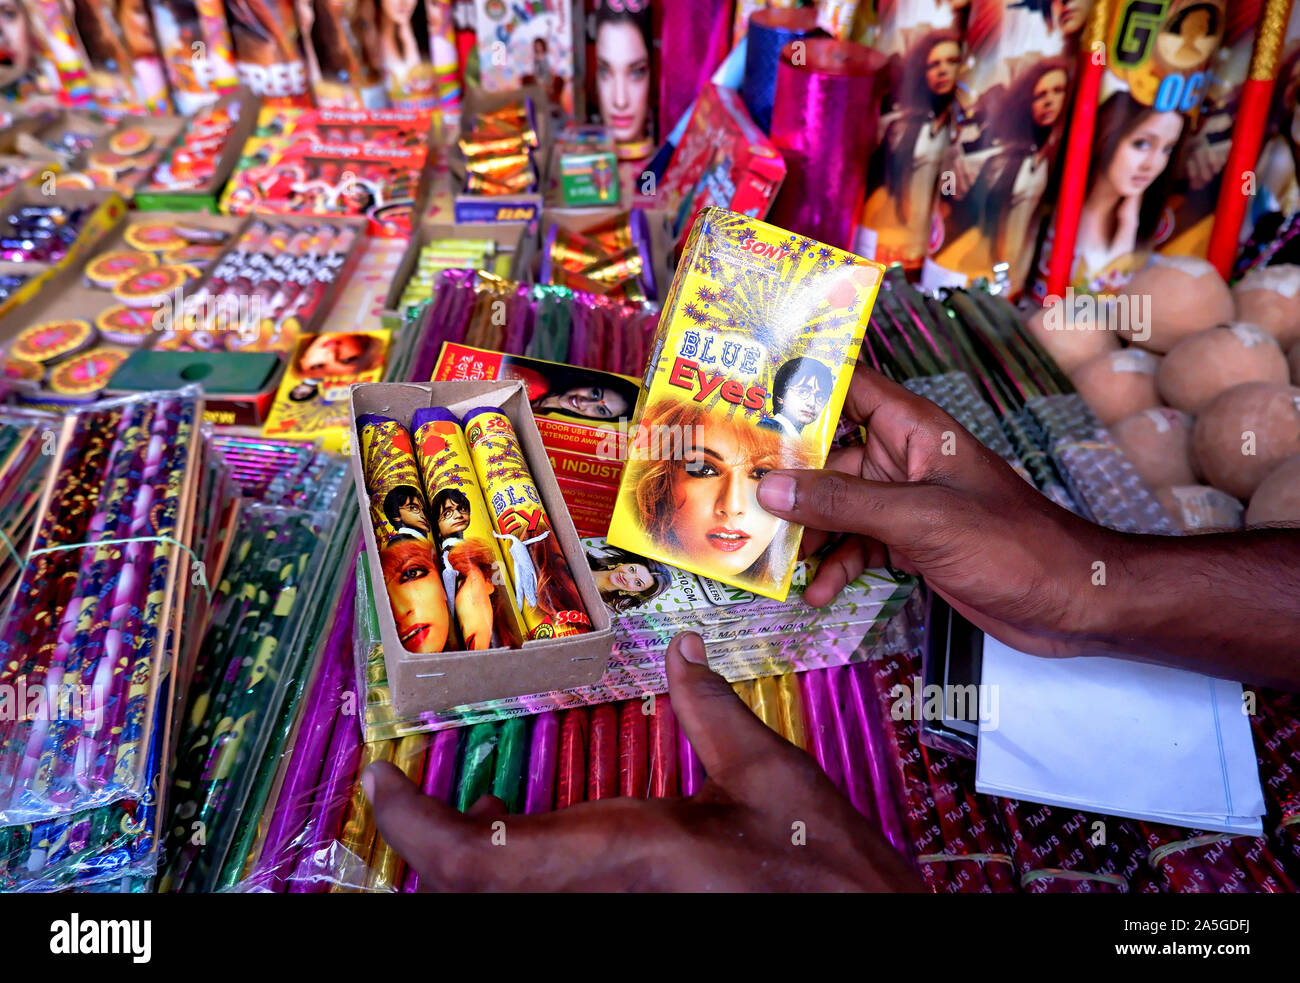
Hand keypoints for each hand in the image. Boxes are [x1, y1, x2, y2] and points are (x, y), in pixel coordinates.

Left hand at [364, 632, 920, 891]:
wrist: (869, 938)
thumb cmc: (831, 878)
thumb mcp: (773, 780)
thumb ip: (715, 714)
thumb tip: (684, 655)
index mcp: (629, 848)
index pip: (481, 854)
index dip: (412, 824)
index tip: (379, 782)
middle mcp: (604, 898)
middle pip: (470, 889)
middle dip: (424, 841)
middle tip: (401, 791)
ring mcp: (613, 924)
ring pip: (500, 904)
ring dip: (463, 860)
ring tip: (456, 809)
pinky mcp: (629, 929)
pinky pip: (542, 908)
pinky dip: (508, 874)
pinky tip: (519, 840)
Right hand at [757, 365, 1109, 657]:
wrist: (1072, 602)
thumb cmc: (1013, 544)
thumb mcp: (920, 521)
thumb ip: (844, 505)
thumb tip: (773, 489)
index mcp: (913, 428)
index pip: (845, 387)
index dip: (797, 386)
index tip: (742, 393)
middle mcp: (903, 458)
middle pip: (827, 455)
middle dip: (785, 477)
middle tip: (733, 492)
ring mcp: (905, 502)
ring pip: (836, 506)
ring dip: (805, 532)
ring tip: (769, 556)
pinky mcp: (909, 542)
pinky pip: (857, 545)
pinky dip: (835, 566)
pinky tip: (817, 591)